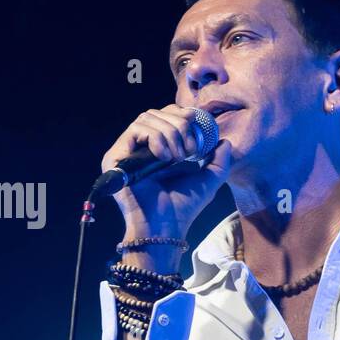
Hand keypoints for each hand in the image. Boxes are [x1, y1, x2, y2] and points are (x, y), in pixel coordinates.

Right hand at [100, 104, 232, 239]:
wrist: (166, 226)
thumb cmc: (184, 207)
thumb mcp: (208, 180)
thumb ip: (219, 161)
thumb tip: (224, 141)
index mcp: (158, 149)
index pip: (164, 116)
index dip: (179, 114)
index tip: (194, 120)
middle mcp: (139, 148)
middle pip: (156, 113)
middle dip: (178, 126)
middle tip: (189, 150)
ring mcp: (126, 152)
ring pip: (146, 118)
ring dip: (169, 134)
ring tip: (177, 158)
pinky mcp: (115, 157)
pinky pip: (135, 130)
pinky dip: (155, 139)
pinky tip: (165, 158)